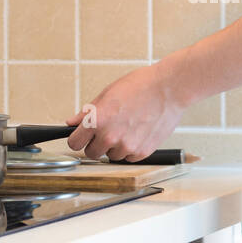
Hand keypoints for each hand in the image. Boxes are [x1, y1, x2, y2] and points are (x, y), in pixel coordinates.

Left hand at [66, 64, 185, 161]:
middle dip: (96, 143)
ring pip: (111, 156)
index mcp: (97, 120)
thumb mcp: (108, 93)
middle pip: (91, 153)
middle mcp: (110, 136)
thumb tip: (72, 122)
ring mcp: (126, 146)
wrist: (169, 88)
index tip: (83, 136)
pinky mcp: (142, 152)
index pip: (74, 143)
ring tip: (127, 127)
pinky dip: (131, 148)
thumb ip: (87, 112)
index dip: (78, 138)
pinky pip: (129, 157)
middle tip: (107, 130)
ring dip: (115, 146)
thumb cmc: (141, 85)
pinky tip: (137, 132)